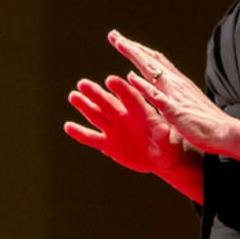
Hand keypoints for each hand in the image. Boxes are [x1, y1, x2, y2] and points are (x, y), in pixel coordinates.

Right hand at [65, 75, 189, 175]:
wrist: (163, 159)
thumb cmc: (170, 147)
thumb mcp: (171, 143)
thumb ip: (165, 137)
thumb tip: (164, 131)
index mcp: (142, 113)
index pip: (130, 97)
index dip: (121, 89)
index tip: (110, 79)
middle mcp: (125, 117)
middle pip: (108, 102)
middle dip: (96, 93)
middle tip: (83, 83)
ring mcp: (115, 130)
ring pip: (97, 116)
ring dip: (85, 106)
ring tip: (73, 95)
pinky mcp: (109, 144)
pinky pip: (92, 138)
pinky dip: (80, 133)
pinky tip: (68, 126)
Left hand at [108, 29, 234, 154]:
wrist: (226, 133)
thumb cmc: (207, 123)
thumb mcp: (186, 104)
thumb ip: (171, 95)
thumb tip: (155, 87)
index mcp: (178, 83)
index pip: (155, 61)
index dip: (139, 50)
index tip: (123, 41)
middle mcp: (176, 83)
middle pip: (150, 59)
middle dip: (131, 46)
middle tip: (113, 35)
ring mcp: (176, 95)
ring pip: (152, 70)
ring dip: (135, 55)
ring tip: (119, 43)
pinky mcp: (175, 110)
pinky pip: (157, 96)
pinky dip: (144, 85)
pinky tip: (131, 77)